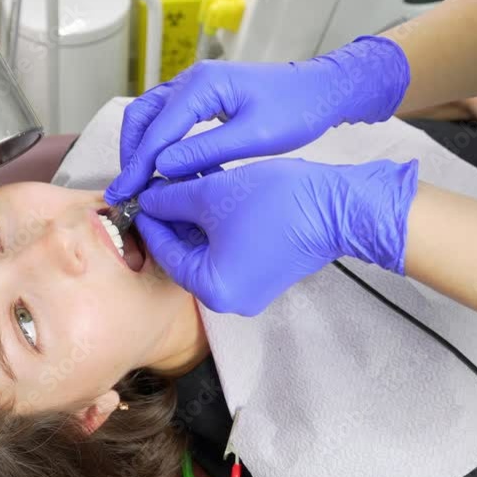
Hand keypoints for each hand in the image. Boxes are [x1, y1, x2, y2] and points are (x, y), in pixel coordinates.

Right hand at [104, 36, 410, 203]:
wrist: (319, 91)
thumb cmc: (295, 111)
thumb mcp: (253, 137)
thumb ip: (205, 151)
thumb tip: (162, 167)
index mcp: (203, 85)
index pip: (158, 129)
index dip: (138, 165)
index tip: (125, 194)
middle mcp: (191, 80)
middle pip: (141, 115)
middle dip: (130, 154)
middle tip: (125, 190)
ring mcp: (194, 86)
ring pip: (149, 115)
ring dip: (139, 148)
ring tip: (137, 183)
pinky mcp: (200, 97)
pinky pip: (165, 118)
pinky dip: (155, 143)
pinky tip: (159, 169)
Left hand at [134, 158, 418, 314]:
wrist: (339, 206)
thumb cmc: (278, 204)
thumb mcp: (212, 196)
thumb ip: (171, 199)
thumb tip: (147, 197)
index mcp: (214, 290)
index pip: (166, 253)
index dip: (149, 220)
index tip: (137, 195)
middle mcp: (231, 297)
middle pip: (186, 252)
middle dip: (172, 216)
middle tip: (157, 185)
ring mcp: (251, 285)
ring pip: (207, 246)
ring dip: (194, 214)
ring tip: (180, 180)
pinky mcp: (266, 269)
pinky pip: (229, 245)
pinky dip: (216, 221)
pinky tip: (206, 188)